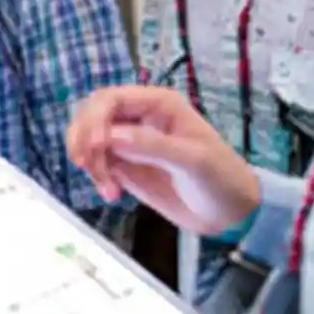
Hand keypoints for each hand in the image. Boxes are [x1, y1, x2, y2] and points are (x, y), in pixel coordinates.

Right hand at [67, 86, 260, 235]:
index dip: (95, 118)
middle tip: (85, 165)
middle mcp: (139, 118)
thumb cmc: (220, 179)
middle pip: (92, 115)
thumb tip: (111, 137)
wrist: (229, 214)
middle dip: (83, 139)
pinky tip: (112, 195)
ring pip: (89, 140)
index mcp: (158, 104)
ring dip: (90, 163)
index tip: (94, 147)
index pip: (112, 99)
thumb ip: (152, 146)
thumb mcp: (193, 161)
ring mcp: (129, 142)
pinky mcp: (124, 166)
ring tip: (109, 190)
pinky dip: (96, 177)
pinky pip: (97, 163)